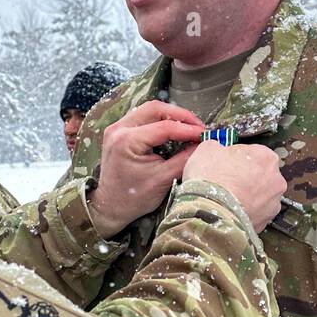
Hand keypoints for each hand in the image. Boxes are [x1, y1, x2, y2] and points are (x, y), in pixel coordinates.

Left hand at [87, 100, 203, 236]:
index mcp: (126, 141)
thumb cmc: (134, 198)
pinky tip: (172, 130)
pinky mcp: (118, 132)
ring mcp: (116, 128)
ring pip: (149, 110)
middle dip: (180, 116)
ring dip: (170, 116)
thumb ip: (185, 158)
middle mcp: (118, 129)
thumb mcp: (163, 179)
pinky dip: (159, 121)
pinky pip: (142, 118)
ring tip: (188, 128)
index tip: (205, 135)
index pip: (164, 127)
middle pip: (155, 109)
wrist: (110, 207)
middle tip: (198, 127)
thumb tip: (203, 143)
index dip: (188, 129)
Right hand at [183, 143, 286, 232]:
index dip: (235, 158)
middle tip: (225, 183)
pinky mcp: (265, 224)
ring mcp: (273, 204)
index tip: (223, 164)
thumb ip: (217, 147)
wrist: (210, 214)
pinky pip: (253, 215)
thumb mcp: (207, 149)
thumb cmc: (211, 178)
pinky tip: (230, 213)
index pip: (251, 153)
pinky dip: (244, 214)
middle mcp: (276, 180)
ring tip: (226, 201)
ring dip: (246, 198)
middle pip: (259, 175)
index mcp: (266, 157)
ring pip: (259, 197)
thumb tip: (217, 151)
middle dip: (244, 178)